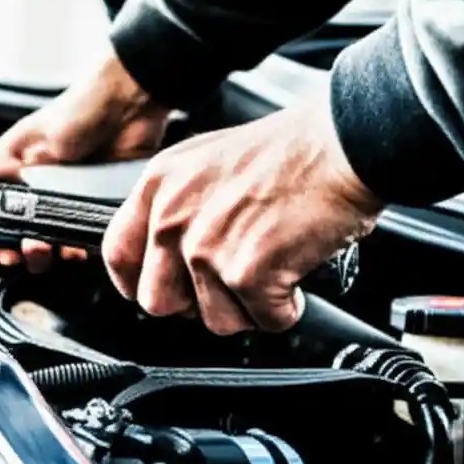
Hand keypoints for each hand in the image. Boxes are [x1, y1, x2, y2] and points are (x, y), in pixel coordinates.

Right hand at [0, 53, 169, 273]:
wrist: (127, 108)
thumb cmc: (77, 111)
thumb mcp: (27, 138)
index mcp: (15, 177)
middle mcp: (38, 195)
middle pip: (14, 241)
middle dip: (8, 254)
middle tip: (9, 254)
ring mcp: (66, 206)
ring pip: (47, 248)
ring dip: (39, 256)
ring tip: (39, 249)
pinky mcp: (94, 212)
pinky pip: (81, 242)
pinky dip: (74, 251)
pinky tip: (71, 249)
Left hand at [101, 95, 382, 333]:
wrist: (344, 143)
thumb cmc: (293, 148)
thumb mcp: (209, 162)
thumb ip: (181, 206)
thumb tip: (175, 254)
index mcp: (160, 185)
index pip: (119, 255)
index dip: (139, 283)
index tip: (164, 289)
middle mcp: (175, 216)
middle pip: (158, 302)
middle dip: (197, 303)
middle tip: (232, 283)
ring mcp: (208, 247)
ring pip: (214, 320)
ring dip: (247, 307)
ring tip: (272, 270)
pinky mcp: (247, 272)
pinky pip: (262, 321)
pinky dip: (285, 309)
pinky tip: (295, 276)